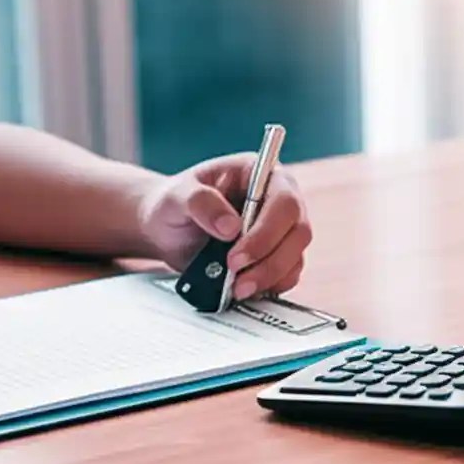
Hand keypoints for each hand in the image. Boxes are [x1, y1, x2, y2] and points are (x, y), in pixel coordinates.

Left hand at [137, 153, 311, 299]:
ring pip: (294, 257)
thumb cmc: (173, 204)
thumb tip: (231, 226)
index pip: (284, 201)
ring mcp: (280, 229)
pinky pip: (286, 274)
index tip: (236, 256)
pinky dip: (268, 286)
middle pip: (297, 232)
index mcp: (259, 173)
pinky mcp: (274, 255)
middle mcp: (277, 199)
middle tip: (236, 278)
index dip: (266, 231)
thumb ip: (201, 203)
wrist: (165, 229)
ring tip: (236, 289)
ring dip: (268, 277)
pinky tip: (243, 289)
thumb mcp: (176, 197)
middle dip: (268, 261)